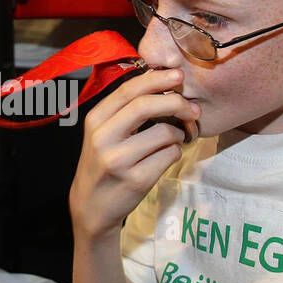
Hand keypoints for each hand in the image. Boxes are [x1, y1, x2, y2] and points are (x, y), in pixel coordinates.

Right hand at [69, 67, 198, 236]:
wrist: (90, 207)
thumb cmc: (103, 165)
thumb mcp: (102, 134)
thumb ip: (124, 111)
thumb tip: (163, 84)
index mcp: (95, 121)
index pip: (128, 90)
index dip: (156, 79)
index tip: (178, 76)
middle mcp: (103, 138)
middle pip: (146, 106)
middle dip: (176, 102)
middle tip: (192, 108)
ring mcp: (119, 161)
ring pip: (164, 132)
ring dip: (178, 133)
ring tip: (173, 140)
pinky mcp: (136, 180)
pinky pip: (170, 155)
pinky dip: (175, 152)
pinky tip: (166, 156)